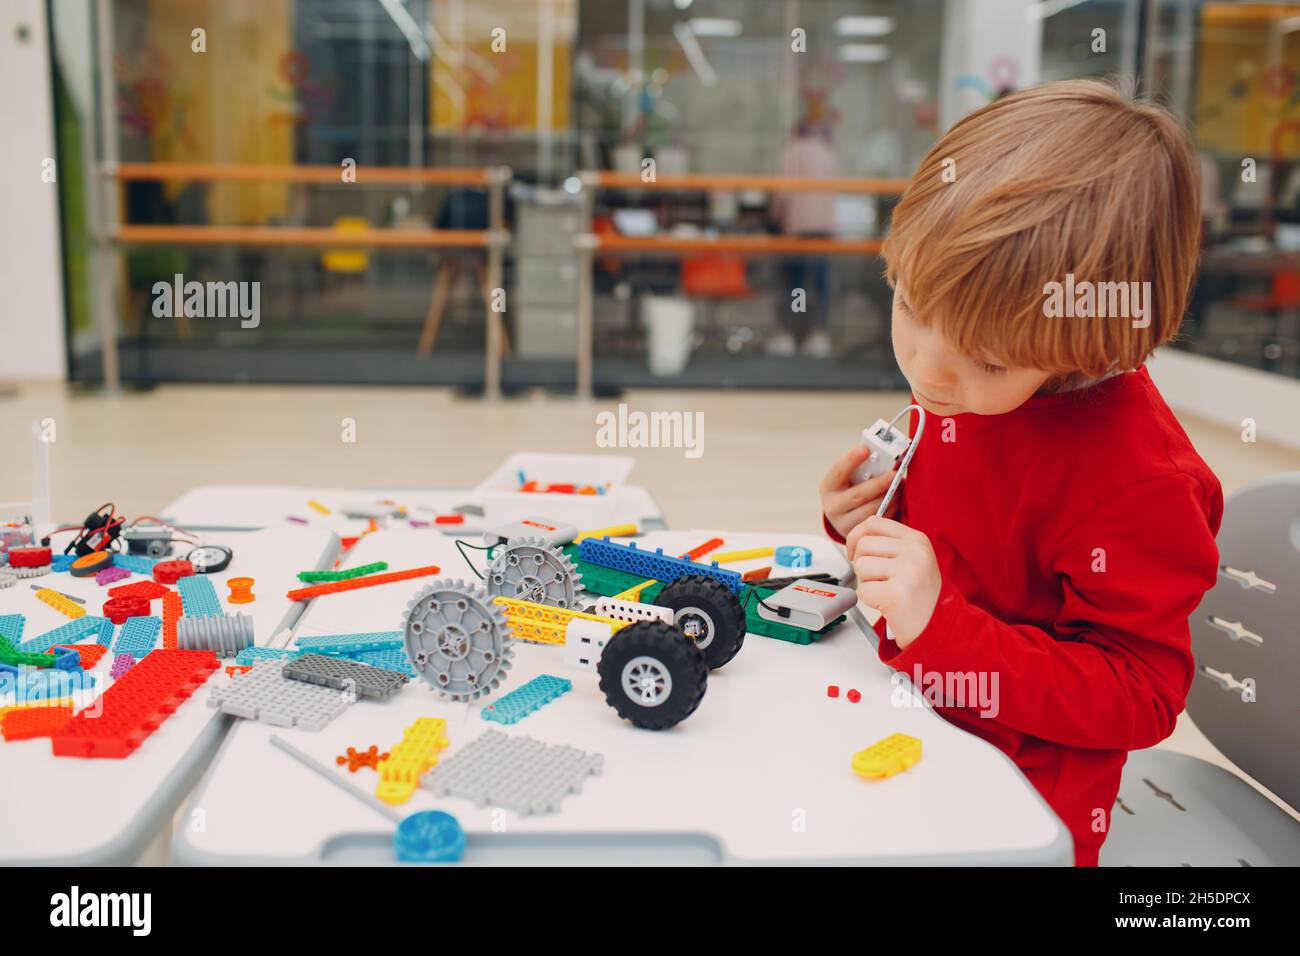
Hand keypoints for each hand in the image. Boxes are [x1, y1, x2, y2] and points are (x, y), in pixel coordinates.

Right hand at [820, 446, 898, 539]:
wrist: (847, 518)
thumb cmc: (853, 491)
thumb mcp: (851, 480)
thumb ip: (865, 468)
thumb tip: (889, 456)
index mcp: (828, 487)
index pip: (838, 471)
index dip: (851, 459)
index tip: (866, 449)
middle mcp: (832, 507)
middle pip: (858, 494)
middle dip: (879, 483)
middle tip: (895, 474)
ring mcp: (844, 524)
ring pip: (870, 510)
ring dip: (889, 498)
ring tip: (900, 487)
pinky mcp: (858, 535)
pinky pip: (878, 522)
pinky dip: (892, 510)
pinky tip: (899, 501)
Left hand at [846, 515, 941, 648]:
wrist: (937, 625)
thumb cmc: (920, 594)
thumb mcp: (912, 559)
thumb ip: (888, 544)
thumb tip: (856, 537)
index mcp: (917, 540)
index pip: (874, 523)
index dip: (856, 536)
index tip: (856, 551)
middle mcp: (914, 552)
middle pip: (863, 544)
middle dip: (862, 563)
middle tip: (878, 579)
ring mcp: (907, 572)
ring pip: (860, 566)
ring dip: (866, 582)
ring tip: (886, 590)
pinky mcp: (896, 594)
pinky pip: (863, 590)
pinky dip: (869, 600)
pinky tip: (887, 603)